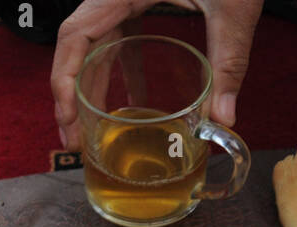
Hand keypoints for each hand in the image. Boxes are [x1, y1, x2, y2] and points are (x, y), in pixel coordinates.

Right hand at [51, 0, 261, 149]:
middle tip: (73, 141)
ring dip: (92, 89)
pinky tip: (132, 102)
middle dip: (72, 97)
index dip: (63, 80)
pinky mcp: (141, 2)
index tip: (67, 118)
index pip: (75, 35)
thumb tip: (223, 118)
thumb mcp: (233, 8)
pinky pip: (122, 41)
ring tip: (92, 132)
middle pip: (78, 48)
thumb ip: (229, 61)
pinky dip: (123, 72)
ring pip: (97, 47)